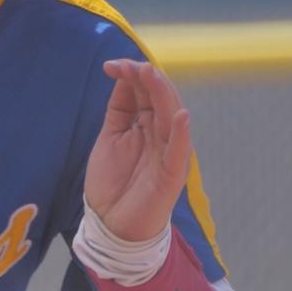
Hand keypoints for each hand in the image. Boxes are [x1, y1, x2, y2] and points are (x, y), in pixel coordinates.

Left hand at [83, 59, 192, 245]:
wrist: (111, 225)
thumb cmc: (113, 182)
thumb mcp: (111, 137)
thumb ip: (120, 109)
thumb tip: (124, 75)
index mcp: (148, 124)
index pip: (147, 91)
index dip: (132, 74)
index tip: (110, 65)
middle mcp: (162, 135)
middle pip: (161, 99)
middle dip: (146, 79)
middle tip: (130, 65)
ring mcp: (169, 154)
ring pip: (172, 118)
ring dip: (163, 95)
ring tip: (152, 75)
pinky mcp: (171, 175)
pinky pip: (179, 152)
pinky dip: (182, 134)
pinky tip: (181, 116)